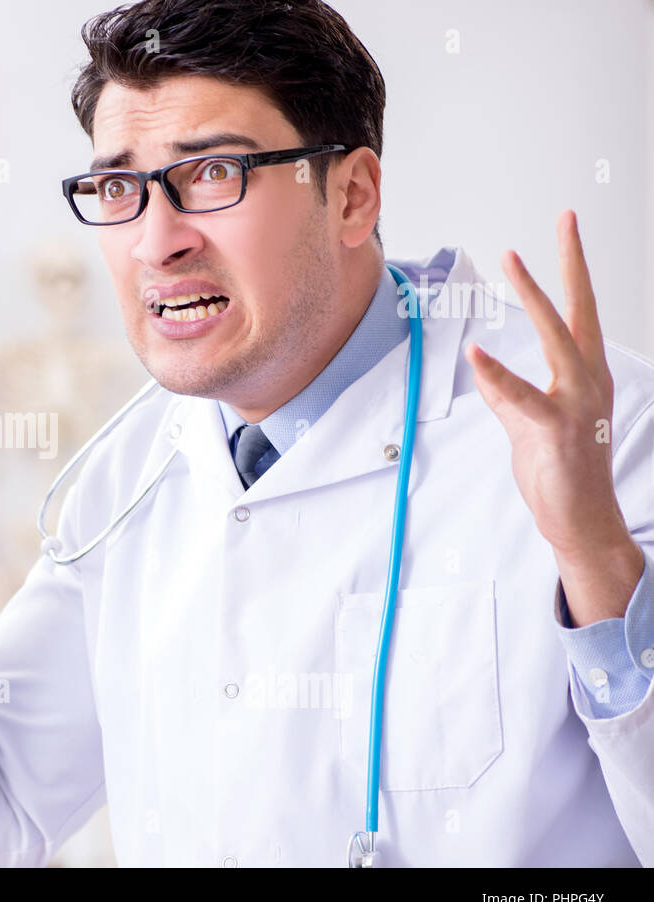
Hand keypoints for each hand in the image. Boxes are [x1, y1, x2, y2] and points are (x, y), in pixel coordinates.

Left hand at [464, 210, 641, 624]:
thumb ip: (507, 394)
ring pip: (556, 337)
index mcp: (586, 375)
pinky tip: (476, 352)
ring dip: (534, 295)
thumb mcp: (527, 423)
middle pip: (580, 309)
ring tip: (513, 260)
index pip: (580, 312)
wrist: (579, 519)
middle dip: (572, 262)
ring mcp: (576, 403)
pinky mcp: (554, 429)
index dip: (572, 270)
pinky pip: (521, 395)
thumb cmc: (559, 471)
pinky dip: (497, 373)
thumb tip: (486, 368)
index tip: (568, 227)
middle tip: (566, 219)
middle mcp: (589, 380)